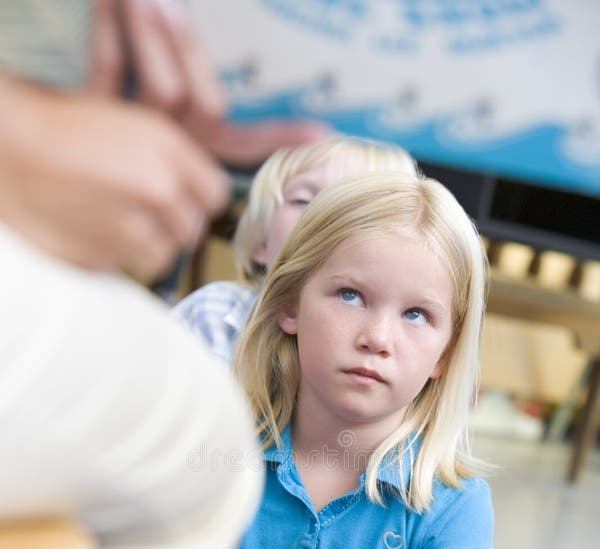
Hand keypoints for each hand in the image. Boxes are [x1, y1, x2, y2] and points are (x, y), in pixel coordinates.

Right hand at [0, 78, 228, 277]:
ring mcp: (134, 229)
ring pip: (164, 256)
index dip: (198, 200)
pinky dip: (116, 257)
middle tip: (142, 214)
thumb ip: (172, 158)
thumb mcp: (130, 125)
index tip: (184, 202)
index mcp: (169, 151)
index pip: (216, 195)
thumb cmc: (62, 132)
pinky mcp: (106, 258)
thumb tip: (196, 190)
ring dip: (147, 247)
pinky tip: (94, 232)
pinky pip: (127, 268)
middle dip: (172, 225)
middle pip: (191, 230)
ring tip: (116, 224)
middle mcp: (158, 191)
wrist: (10, 152)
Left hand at [89, 0, 330, 168]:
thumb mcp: (185, 112)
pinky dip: (108, 34)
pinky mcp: (99, 120)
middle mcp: (175, 145)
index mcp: (199, 150)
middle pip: (199, 106)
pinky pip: (108, 74)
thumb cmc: (129, 115)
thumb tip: (297, 117)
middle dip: (187, 51)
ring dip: (153, 37)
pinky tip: (106, 1)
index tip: (321, 132)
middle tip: (168, 4)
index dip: (281, 137)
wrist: (59, 149)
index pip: (246, 144)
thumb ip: (222, 115)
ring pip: (160, 90)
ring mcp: (139, 134)